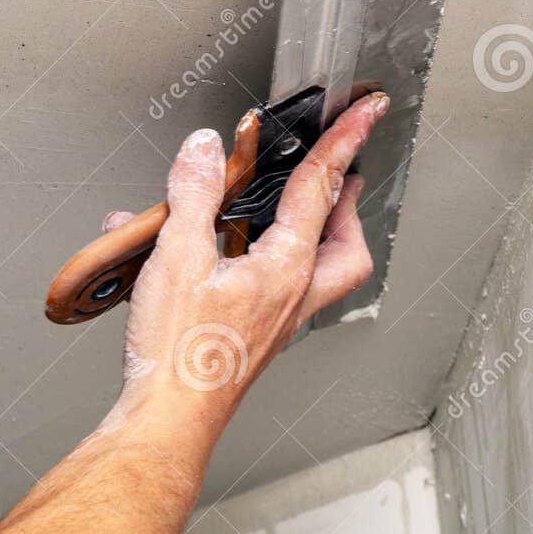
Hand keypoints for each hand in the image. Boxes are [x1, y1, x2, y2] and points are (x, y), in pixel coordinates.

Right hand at [107, 91, 388, 430]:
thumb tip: (204, 150)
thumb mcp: (177, 257)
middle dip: (347, 207)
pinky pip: (272, 289)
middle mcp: (292, 296)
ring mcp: (276, 320)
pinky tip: (210, 252)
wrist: (166, 420)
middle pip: (348, 247)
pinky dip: (256, 260)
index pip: (322, 190)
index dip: (343, 143)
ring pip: (315, 271)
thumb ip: (193, 196)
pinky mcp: (252, 337)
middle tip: (341, 176)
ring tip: (274, 205)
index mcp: (286, 268)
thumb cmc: (180, 356)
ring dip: (304, 233)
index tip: (366, 113)